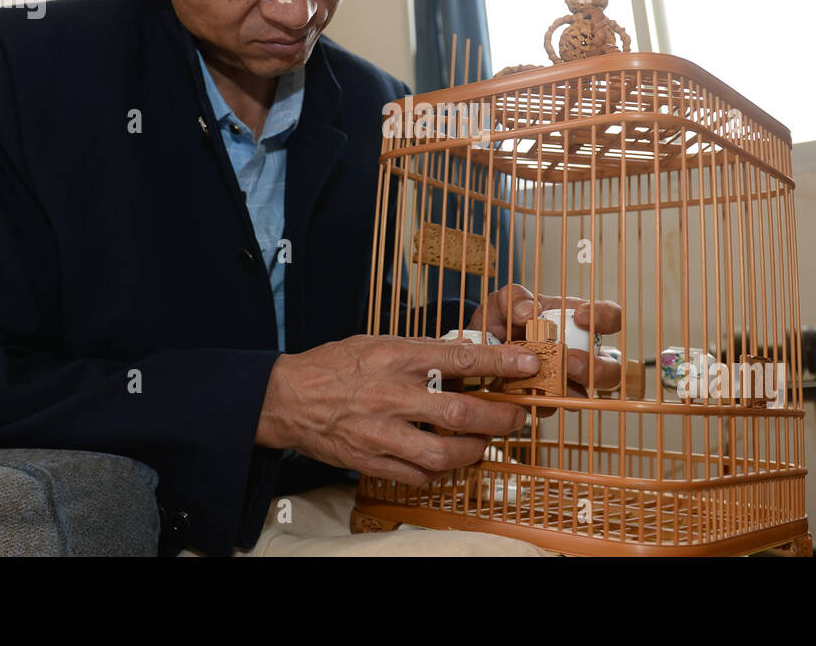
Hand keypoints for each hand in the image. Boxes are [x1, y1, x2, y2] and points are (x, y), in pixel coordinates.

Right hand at [255, 334, 540, 485]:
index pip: (460, 357)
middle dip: (500, 417)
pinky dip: (441, 470)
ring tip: (485, 443)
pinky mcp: (372, 461)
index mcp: (397, 357)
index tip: (529, 363)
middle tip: (516, 415)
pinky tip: (447, 459)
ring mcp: (382, 433)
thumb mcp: (380, 342)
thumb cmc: (336, 366)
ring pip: (445, 453)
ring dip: (475, 450)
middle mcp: (393, 395)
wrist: (286, 398)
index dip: (501, 361)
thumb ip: (422, 350)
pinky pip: (419, 475)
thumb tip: (467, 352)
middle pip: (462, 413)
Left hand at [465, 284, 622, 395]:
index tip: (580, 318)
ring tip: (550, 383)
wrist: (475, 351)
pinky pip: (554, 407)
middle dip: (594, 366)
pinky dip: (543, 403)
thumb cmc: (497, 322)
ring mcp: (566, 380)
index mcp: (574, 321)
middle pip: (609, 366)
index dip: (604, 317)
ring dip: (573, 389)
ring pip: (587, 392)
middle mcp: (579, 352)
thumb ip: (514, 298)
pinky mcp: (548, 400)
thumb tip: (529, 312)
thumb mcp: (500, 302)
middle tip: (568, 361)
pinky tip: (528, 395)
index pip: (609, 317)